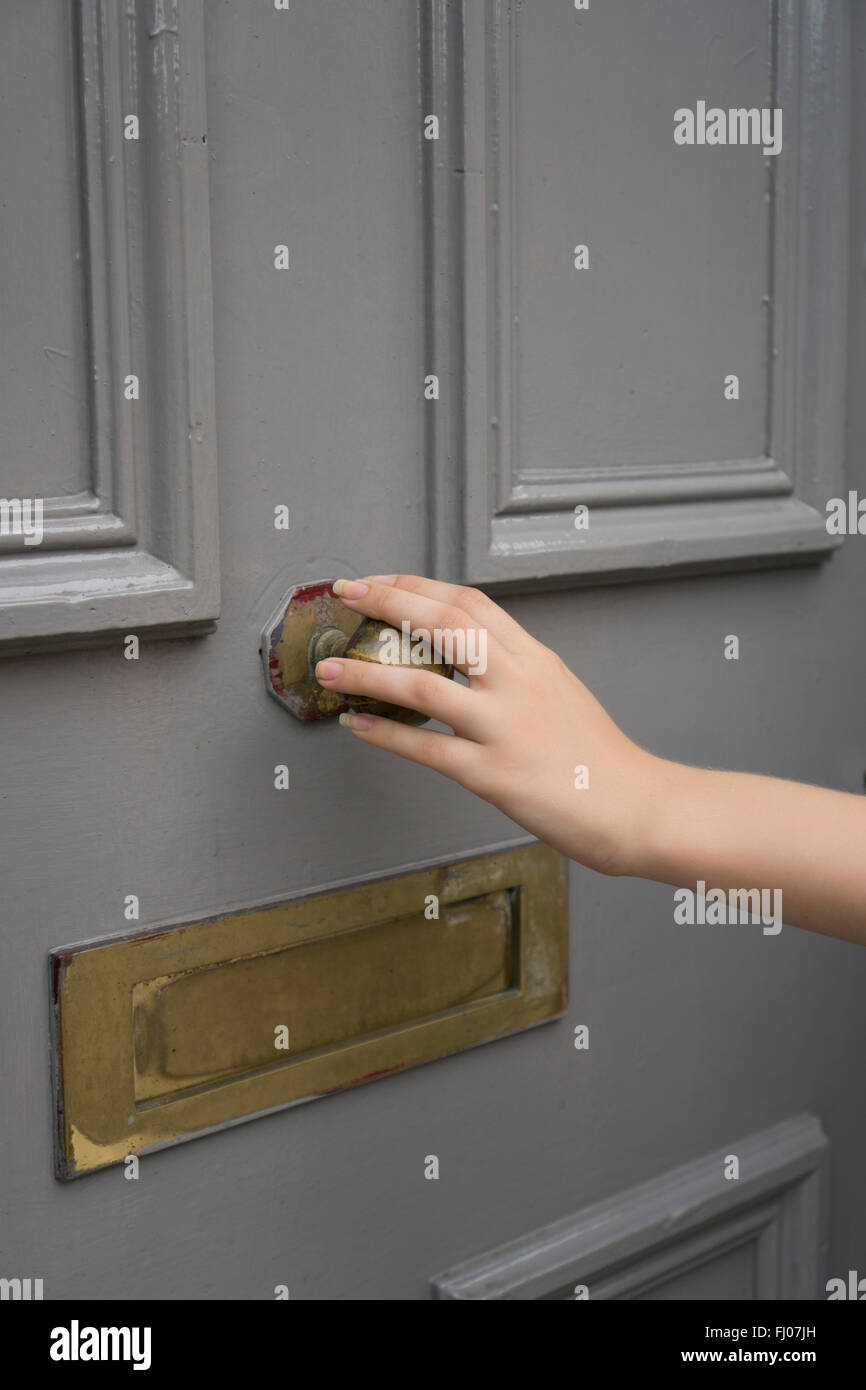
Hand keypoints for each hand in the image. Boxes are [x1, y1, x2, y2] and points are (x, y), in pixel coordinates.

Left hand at [314, 574, 656, 875]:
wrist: (638, 807)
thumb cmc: (601, 759)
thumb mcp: (562, 693)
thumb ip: (518, 672)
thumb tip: (468, 661)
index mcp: (535, 659)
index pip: (469, 603)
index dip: (419, 586)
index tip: (382, 580)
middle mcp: (519, 682)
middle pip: (442, 625)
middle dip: (387, 602)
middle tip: (347, 594)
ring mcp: (505, 727)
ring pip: (422, 683)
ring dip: (366, 673)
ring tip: (330, 669)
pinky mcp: (494, 774)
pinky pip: (427, 748)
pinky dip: (385, 735)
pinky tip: (357, 727)